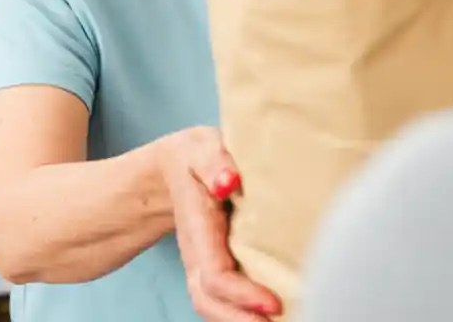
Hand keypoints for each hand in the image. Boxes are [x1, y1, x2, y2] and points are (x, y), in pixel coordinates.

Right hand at [158, 127, 282, 320]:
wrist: (174, 170)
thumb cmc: (195, 157)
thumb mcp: (202, 148)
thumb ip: (214, 161)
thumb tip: (229, 181)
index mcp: (197, 228)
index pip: (214, 274)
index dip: (242, 294)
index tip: (274, 303)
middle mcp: (197, 254)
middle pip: (209, 302)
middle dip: (242, 320)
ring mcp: (204, 264)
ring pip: (214, 306)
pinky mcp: (215, 266)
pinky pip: (225, 299)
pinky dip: (245, 313)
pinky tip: (278, 313)